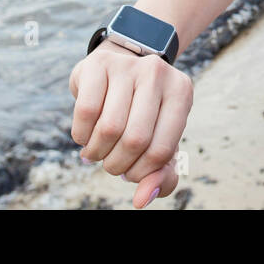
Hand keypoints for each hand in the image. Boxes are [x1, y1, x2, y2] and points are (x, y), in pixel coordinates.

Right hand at [69, 38, 192, 207]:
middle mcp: (158, 73)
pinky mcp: (98, 64)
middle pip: (135, 140)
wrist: (119, 71)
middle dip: (117, 165)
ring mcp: (128, 65)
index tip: (131, 172)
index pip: (161, 150)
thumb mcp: (160, 140)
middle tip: (111, 164)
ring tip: (96, 152)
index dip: (141, 173)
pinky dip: (81, 135)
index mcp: (181, 93)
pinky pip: (85, 112)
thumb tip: (141, 200)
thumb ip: (160, 176)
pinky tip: (85, 136)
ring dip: (97, 153)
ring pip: (108, 128)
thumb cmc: (144, 114)